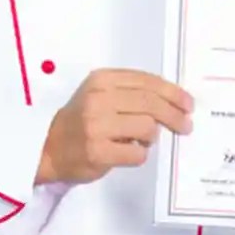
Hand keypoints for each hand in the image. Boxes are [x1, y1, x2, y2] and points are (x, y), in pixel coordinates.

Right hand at [36, 68, 193, 184]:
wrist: (46, 147)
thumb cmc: (80, 120)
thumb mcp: (99, 94)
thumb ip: (130, 92)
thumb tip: (173, 100)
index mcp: (101, 80)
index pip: (147, 82)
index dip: (172, 92)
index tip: (187, 104)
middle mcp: (99, 99)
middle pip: (151, 103)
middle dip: (175, 115)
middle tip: (186, 125)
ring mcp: (97, 125)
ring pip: (148, 128)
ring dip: (152, 137)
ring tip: (143, 140)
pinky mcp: (98, 151)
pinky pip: (138, 153)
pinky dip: (140, 154)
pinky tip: (130, 152)